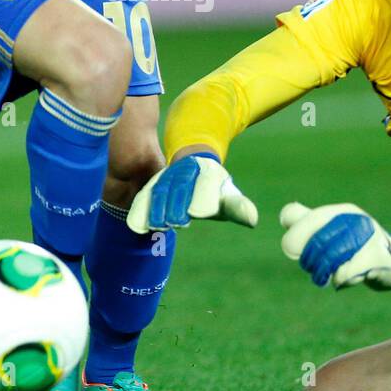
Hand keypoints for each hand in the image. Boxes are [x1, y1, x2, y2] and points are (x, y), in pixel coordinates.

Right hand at [127, 154, 257, 233]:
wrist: (194, 164)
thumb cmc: (214, 189)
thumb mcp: (228, 195)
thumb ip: (238, 208)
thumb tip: (252, 220)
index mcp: (209, 172)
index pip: (206, 184)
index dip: (203, 197)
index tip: (199, 213)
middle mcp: (187, 171)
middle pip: (181, 186)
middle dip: (177, 203)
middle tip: (176, 222)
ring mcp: (168, 175)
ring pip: (161, 189)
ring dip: (157, 207)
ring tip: (157, 225)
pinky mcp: (154, 184)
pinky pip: (146, 195)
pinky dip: (141, 209)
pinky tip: (137, 226)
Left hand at [280, 201, 390, 289]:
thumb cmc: (354, 246)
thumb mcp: (331, 229)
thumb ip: (305, 220)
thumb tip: (284, 218)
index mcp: (343, 212)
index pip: (312, 217)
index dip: (296, 235)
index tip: (291, 250)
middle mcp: (358, 221)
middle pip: (319, 241)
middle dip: (308, 259)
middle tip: (310, 268)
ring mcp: (369, 239)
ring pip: (331, 258)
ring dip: (322, 271)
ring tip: (323, 276)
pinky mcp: (377, 260)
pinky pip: (346, 272)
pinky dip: (338, 280)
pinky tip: (340, 281)